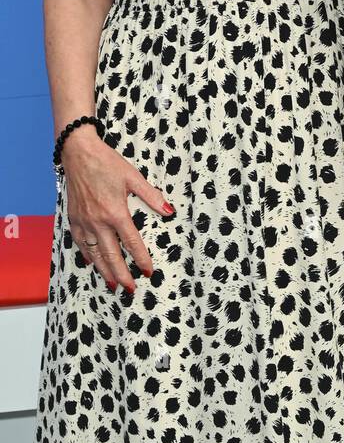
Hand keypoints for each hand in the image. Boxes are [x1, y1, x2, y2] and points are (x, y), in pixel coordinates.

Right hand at [61, 125, 174, 292]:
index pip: (131, 243)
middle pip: (111, 255)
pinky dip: (87, 255)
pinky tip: (92, 262)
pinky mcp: (74, 219)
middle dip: (122, 274)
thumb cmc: (107, 163)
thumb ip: (152, 196)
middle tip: (130, 289)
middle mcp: (98, 221)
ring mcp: (84, 222)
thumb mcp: (133, 177)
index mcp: (116, 213)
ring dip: (104, 270)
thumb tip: (170, 212)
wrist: (79, 154)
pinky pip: (80, 243)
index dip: (141, 259)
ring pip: (94, 253)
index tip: (148, 272)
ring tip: (113, 284)